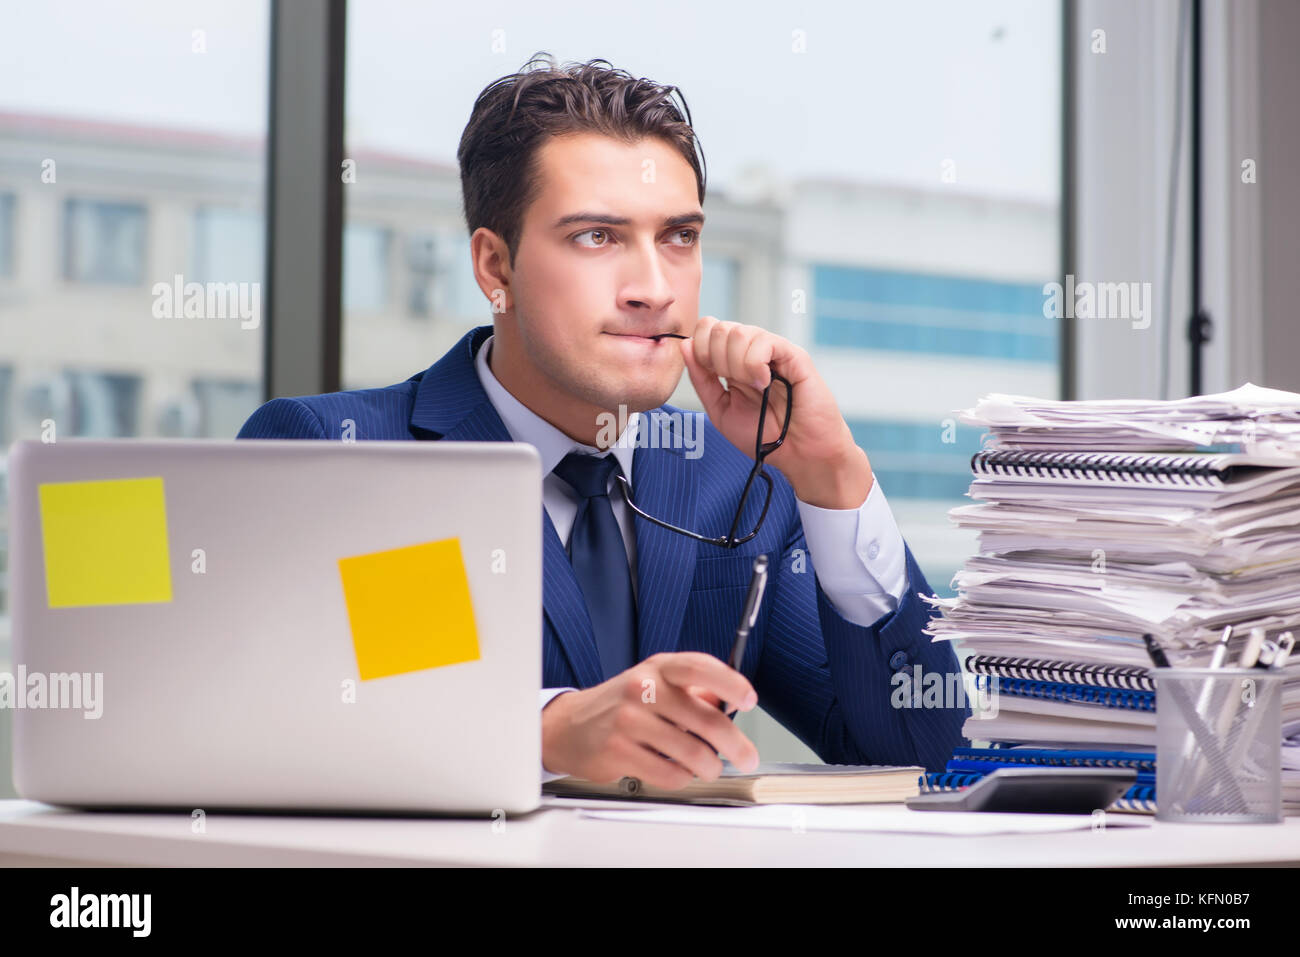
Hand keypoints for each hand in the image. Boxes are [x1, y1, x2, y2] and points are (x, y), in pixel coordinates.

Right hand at [541, 652, 760, 786]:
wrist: (568, 726)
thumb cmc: (620, 705)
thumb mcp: (655, 684)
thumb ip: (692, 690)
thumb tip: (728, 700)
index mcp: (657, 668)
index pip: (699, 668)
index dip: (730, 683)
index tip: (749, 699)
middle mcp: (642, 688)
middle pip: (706, 719)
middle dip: (735, 745)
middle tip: (746, 757)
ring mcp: (628, 720)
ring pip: (692, 753)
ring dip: (708, 767)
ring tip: (708, 768)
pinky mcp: (618, 752)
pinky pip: (670, 774)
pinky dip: (681, 778)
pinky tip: (676, 771)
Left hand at [679, 317, 873, 508]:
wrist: (798, 454)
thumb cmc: (763, 436)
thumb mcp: (721, 410)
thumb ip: (701, 379)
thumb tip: (686, 344)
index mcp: (732, 361)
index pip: (707, 330)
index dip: (700, 349)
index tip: (713, 376)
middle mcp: (752, 351)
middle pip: (719, 327)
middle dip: (716, 358)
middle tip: (733, 383)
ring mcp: (773, 351)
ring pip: (738, 332)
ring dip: (736, 365)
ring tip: (754, 387)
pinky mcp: (794, 355)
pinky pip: (764, 341)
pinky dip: (756, 364)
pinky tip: (765, 383)